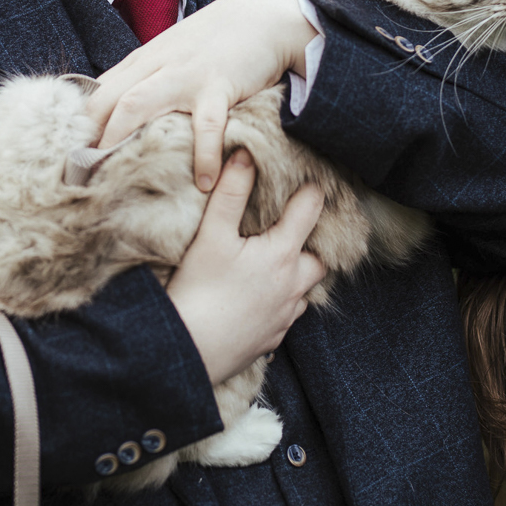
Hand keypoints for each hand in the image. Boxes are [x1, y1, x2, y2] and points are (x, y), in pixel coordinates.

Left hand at [87, 0, 317, 190]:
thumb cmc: (216, 41)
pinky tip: (205, 182)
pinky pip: (205, 124)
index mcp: (141, 62)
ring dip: (120, 141)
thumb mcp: (172, 55)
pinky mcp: (218, 84)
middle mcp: (155, 66)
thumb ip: (148, 80)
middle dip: (87, 139)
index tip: (67, 162)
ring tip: (115, 180)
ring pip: (137, 105)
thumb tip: (123, 117)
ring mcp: (184, 74)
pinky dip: (203, 154)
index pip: (96, 95)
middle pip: (105, 101)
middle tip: (79, 180)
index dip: (77, 128)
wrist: (262, 15)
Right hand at [167, 149, 325, 385]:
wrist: (186, 351)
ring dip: (298, 272)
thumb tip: (246, 154)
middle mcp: (292, 286)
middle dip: (312, 240)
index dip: (312, 190)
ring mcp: (284, 316)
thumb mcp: (211, 234)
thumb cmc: (198, 290)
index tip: (312, 177)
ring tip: (277, 259)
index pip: (310, 211)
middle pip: (319, 257)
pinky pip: (288, 314)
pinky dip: (282, 299)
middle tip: (295, 224)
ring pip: (305, 288)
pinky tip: (261, 294)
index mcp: (282, 255)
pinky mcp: (272, 338)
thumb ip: (231, 192)